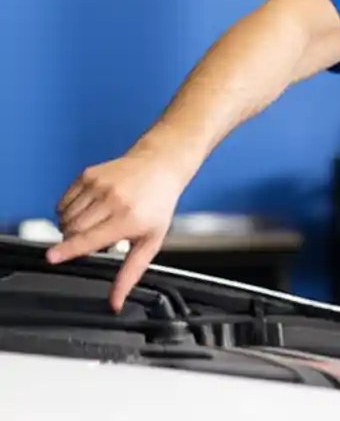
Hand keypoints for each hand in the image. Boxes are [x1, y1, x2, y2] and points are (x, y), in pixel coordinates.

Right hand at [47, 149, 192, 311]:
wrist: (159, 167)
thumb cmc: (157, 206)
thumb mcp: (151, 242)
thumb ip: (130, 273)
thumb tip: (115, 302)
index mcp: (128, 218)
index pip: (91, 238)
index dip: (69, 250)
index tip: (52, 258)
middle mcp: (113, 200)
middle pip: (73, 230)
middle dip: (74, 241)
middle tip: (92, 239)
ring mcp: (99, 185)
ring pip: (66, 216)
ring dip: (70, 227)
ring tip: (92, 224)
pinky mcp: (88, 175)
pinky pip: (64, 200)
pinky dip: (67, 211)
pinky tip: (86, 211)